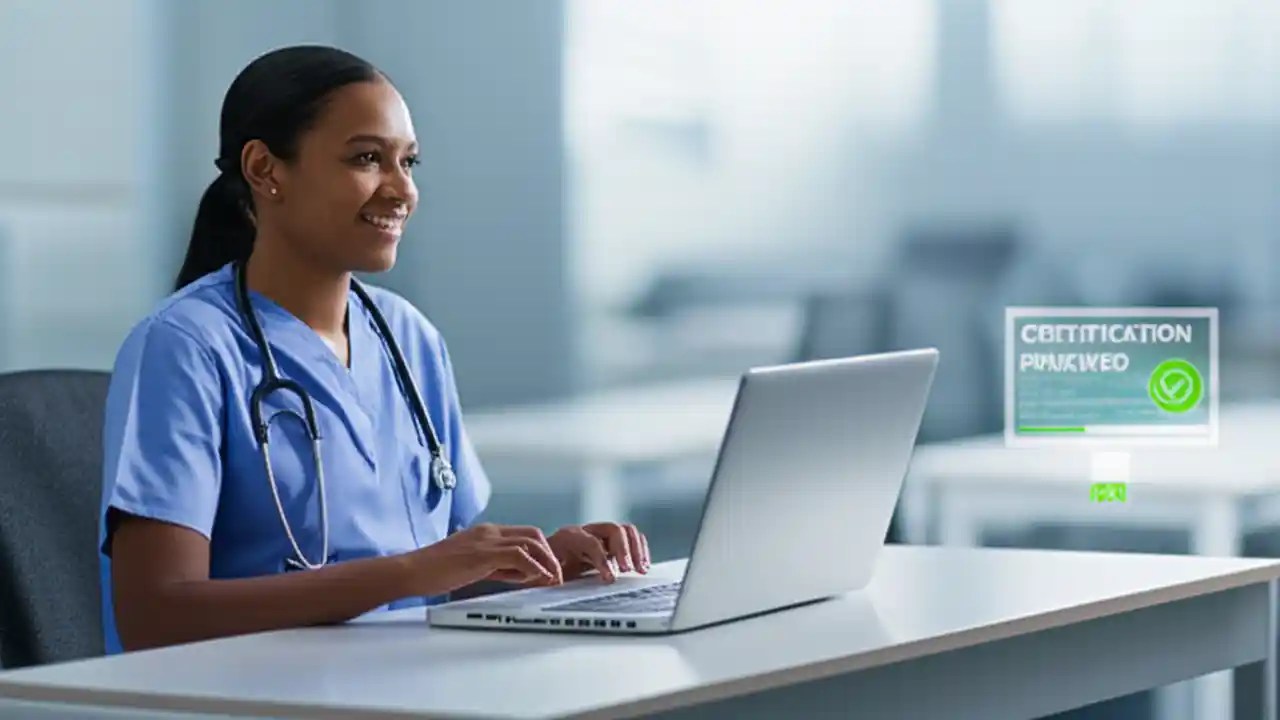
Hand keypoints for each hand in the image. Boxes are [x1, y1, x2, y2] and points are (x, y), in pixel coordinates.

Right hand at [408, 523, 563, 595]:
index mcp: (486, 533)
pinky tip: (538, 579)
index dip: (541, 552)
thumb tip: (521, 574)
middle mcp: (489, 532)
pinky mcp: (482, 554)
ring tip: (552, 580)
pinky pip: (518, 556)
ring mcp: (485, 540)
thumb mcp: (472, 566)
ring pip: (530, 542)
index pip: (524, 534)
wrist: (411, 571)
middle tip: (556, 575)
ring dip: (546, 562)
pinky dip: (533, 567)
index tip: (549, 569)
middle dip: (549, 554)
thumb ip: (497, 567)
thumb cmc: (435, 571)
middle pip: (533, 534)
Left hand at [547, 522, 650, 582]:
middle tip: (628, 570)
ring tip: (641, 569)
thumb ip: (550, 577)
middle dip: (624, 550)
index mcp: (567, 537)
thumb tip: (556, 584)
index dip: (602, 560)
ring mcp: (599, 535)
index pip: (591, 542)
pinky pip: (630, 539)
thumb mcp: (542, 574)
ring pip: (625, 531)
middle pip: (613, 529)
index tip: (611, 578)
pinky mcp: (609, 543)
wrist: (539, 561)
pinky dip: (639, 551)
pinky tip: (642, 566)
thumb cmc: (541, 569)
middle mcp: (586, 531)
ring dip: (636, 549)